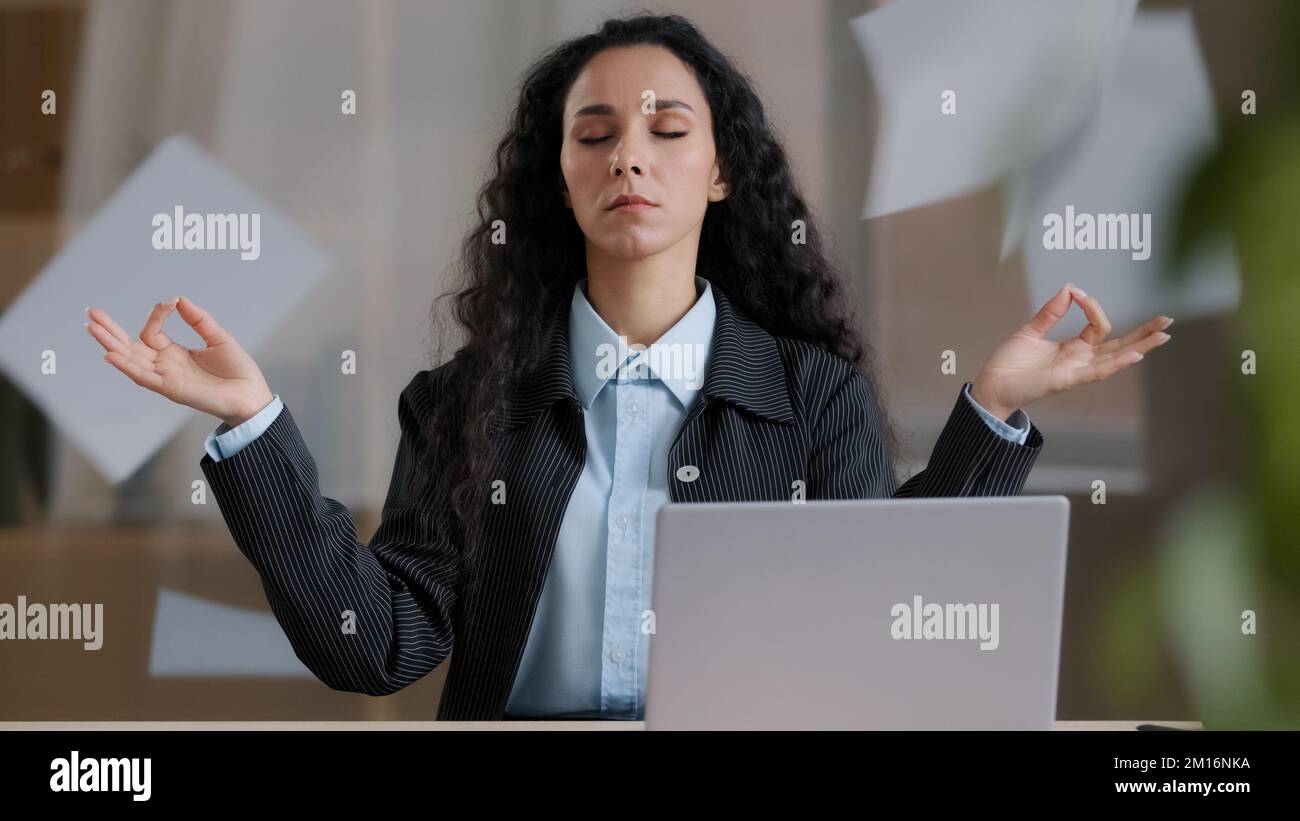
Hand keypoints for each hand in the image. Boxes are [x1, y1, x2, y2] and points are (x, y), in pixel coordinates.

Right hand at [86, 295, 274, 427]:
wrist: (252, 395)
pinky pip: (143, 377)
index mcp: (175, 353)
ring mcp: (166, 377)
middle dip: (110, 330)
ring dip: (110, 344)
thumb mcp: (218, 338)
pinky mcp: (170, 389)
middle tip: (91, 313)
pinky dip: (126, 366)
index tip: (171, 302)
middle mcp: (165, 365)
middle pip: (130, 346)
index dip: (156, 314)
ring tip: (92, 327)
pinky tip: (111, 354)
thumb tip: (179, 299)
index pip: (151, 332)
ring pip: (130, 359)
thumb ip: (199, 320)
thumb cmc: (238, 371)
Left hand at [969, 283, 1172, 419]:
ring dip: (1140, 346)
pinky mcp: (1068, 380)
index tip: (1077, 293)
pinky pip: (1097, 371)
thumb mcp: (1031, 331)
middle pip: (1119, 344)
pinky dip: (1116, 363)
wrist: (992, 384)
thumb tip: (1068, 289)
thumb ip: (1051, 312)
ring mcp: (1077, 370)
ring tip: (1162, 336)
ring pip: (1115, 357)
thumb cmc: (1010, 363)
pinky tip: (1134, 355)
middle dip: (1143, 333)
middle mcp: (1080, 359)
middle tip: (1167, 321)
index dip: (1093, 307)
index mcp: (1073, 347)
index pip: (1097, 325)